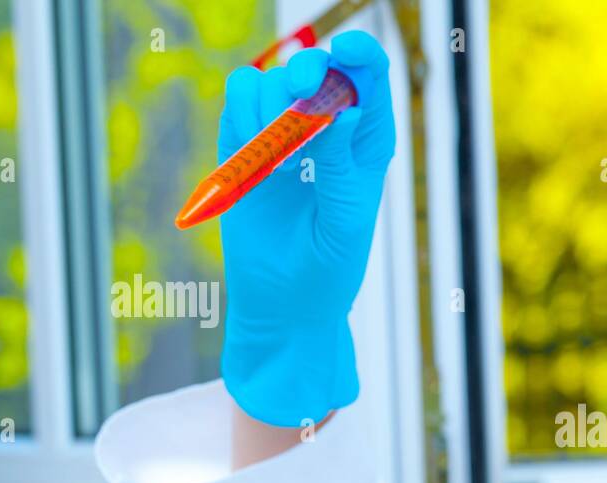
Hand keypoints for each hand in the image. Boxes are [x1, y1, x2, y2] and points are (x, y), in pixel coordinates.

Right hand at [217, 31, 395, 426]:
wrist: (283, 306)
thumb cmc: (328, 272)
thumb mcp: (345, 224)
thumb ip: (341, 169)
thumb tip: (341, 114)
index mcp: (365, 144)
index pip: (370, 78)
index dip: (361, 55)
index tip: (347, 52)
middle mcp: (326, 131)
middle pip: (317, 67)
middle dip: (308, 71)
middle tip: (300, 98)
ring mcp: (282, 135)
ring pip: (270, 79)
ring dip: (271, 107)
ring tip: (279, 163)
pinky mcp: (241, 147)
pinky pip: (236, 101)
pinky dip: (241, 114)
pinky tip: (253, 157)